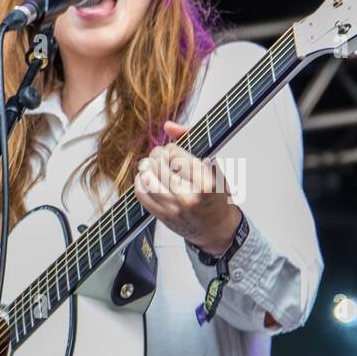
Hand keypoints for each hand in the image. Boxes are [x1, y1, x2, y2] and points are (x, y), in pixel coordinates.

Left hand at [134, 121, 241, 255]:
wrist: (217, 229)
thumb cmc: (216, 196)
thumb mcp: (213, 166)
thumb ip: (192, 140)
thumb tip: (168, 126)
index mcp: (206, 183)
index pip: (175, 155)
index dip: (171, 148)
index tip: (173, 151)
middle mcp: (189, 197)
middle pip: (159, 165)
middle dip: (157, 155)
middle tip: (160, 155)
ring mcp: (174, 209)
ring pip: (147, 179)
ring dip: (146, 167)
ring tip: (152, 165)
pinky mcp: (162, 216)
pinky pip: (141, 194)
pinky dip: (140, 181)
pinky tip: (146, 177)